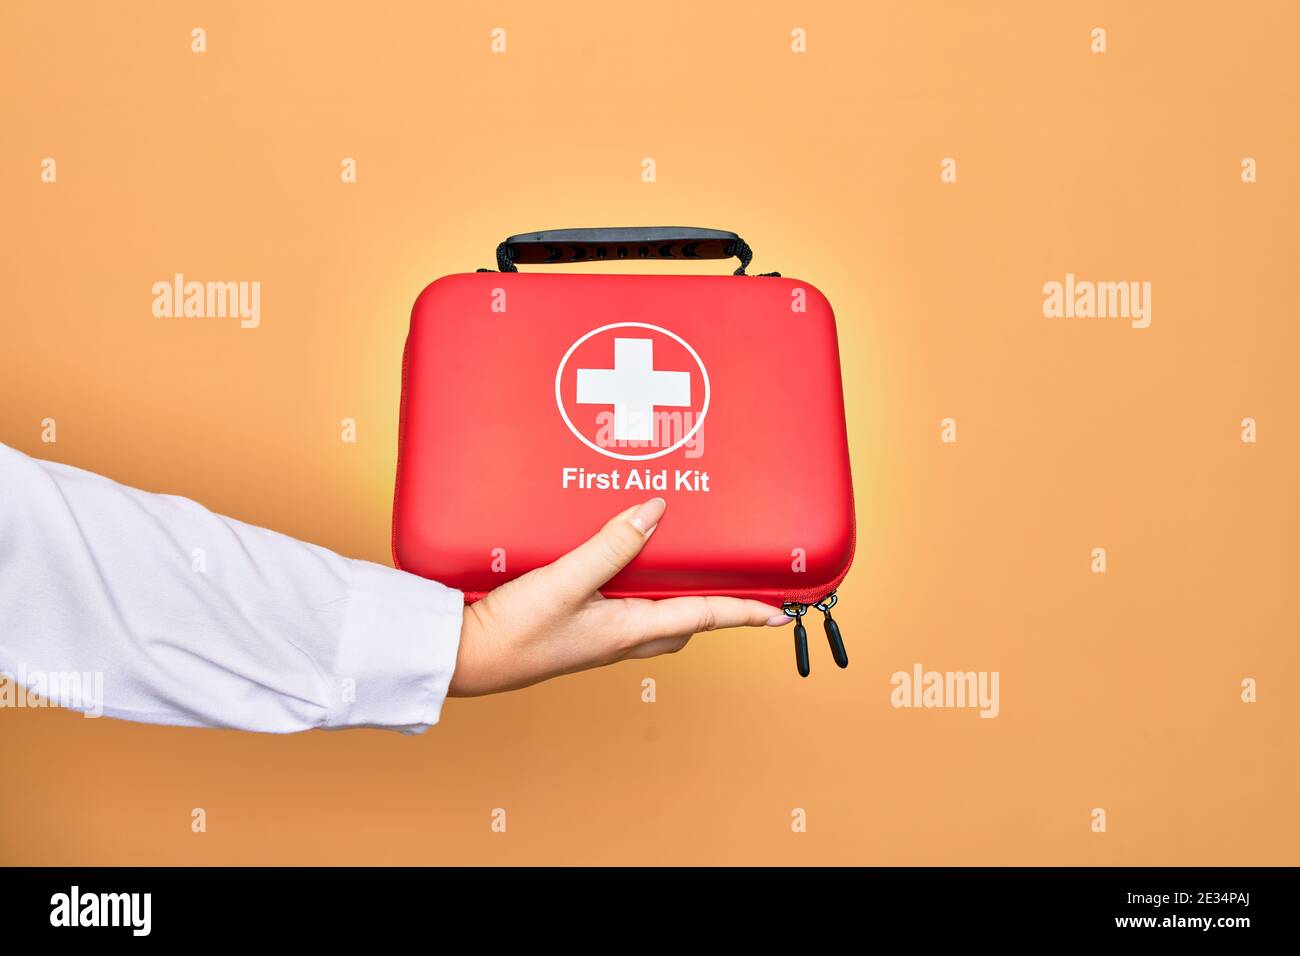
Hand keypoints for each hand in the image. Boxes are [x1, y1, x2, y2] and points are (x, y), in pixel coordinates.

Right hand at [448, 498, 791, 695]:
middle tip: (738, 587)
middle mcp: (619, 638)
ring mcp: (596, 636)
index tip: (781, 614)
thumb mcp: (565, 582)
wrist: (464, 658)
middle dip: (715, 609)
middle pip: (684, 623)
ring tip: (683, 565)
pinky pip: (621, 610)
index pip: (703, 617)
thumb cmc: (512, 634)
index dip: (745, 613)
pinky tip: (617, 563)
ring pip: (654, 619)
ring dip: (676, 599)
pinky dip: (635, 591)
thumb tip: (656, 512)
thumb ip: (611, 546)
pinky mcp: (573, 628)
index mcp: (628, 631)